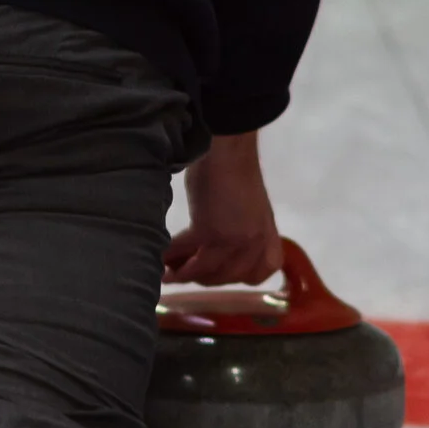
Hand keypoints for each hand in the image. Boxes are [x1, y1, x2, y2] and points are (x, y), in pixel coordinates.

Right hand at [164, 131, 280, 286]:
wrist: (227, 149)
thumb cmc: (234, 170)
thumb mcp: (248, 210)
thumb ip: (241, 232)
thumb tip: (215, 247)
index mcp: (267, 235)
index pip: (259, 274)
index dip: (235, 278)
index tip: (214, 273)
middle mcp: (255, 242)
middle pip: (228, 277)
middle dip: (203, 278)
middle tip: (181, 272)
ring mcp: (234, 240)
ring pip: (206, 271)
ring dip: (183, 273)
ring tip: (167, 271)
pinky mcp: (211, 232)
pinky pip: (188, 254)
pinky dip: (172, 256)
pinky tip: (161, 255)